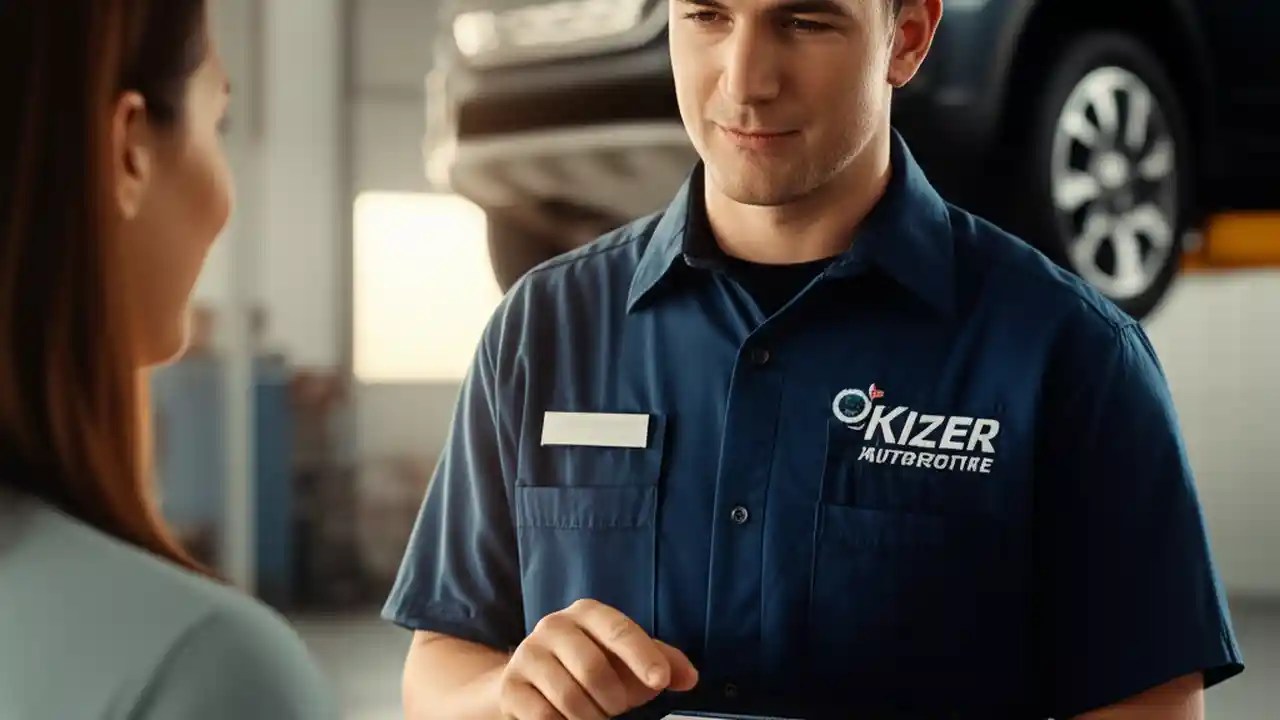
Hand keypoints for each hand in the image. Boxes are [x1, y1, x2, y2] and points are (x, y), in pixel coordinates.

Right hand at [496, 598, 698, 718]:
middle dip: (614, 700)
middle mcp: (554, 625)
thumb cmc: (589, 668)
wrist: (529, 682)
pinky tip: (569, 719)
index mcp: (587, 613)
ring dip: (591, 717)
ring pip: (570, 698)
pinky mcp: (511, 685)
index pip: (618, 630)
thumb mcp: (628, 662)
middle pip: (593, 669)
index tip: (660, 681)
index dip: (642, 656)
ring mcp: (528, 654)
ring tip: (594, 714)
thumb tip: (689, 677)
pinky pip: (545, 717)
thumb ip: (663, 664)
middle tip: (616, 707)